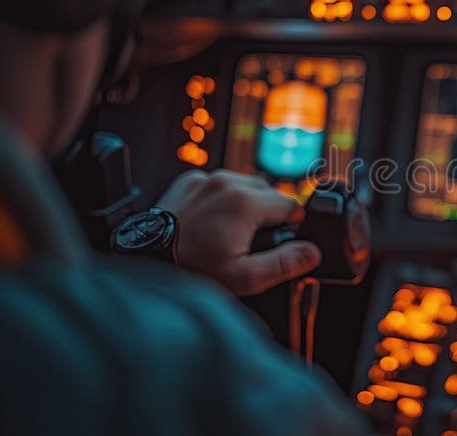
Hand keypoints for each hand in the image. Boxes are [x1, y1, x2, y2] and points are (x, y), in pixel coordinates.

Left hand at [157, 169, 321, 295]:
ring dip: (246, 204)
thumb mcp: (244, 278)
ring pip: (245, 186)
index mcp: (246, 202)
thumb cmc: (191, 270)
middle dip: (267, 215)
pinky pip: (219, 185)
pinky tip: (212, 222)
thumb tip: (311, 253)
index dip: (289, 227)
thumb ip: (284, 263)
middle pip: (269, 193)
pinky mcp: (189, 181)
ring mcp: (206, 179)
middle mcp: (227, 182)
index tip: (273, 243)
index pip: (291, 206)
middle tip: (249, 242)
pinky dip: (221, 199)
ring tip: (230, 233)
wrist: (145, 260)